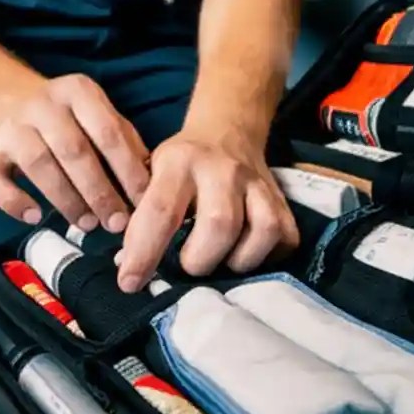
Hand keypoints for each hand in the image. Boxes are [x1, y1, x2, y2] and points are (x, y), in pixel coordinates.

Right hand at [0, 74, 151, 232]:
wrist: (13, 100)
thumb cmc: (73, 119)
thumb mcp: (102, 117)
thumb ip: (127, 145)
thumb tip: (151, 185)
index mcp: (78, 92)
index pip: (108, 132)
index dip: (127, 170)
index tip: (142, 202)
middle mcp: (43, 104)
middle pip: (73, 150)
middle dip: (98, 191)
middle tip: (115, 223)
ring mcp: (12, 127)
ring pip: (37, 164)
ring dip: (65, 199)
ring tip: (86, 224)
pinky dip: (12, 201)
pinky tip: (35, 217)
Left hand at [116, 124, 299, 291]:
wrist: (227, 131)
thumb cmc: (182, 164)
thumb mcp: (151, 174)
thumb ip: (141, 218)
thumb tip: (128, 268)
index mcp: (180, 163)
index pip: (161, 211)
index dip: (145, 253)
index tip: (130, 283)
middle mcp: (223, 170)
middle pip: (219, 225)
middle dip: (199, 260)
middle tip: (187, 266)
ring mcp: (258, 184)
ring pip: (262, 231)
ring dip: (237, 261)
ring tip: (220, 261)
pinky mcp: (283, 200)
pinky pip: (285, 238)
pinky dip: (265, 257)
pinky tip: (245, 254)